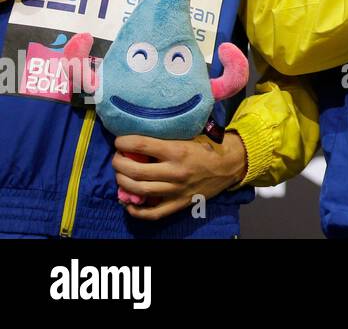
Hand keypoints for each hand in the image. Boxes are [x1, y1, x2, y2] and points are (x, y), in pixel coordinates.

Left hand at [111, 132, 247, 220]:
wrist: (230, 165)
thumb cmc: (208, 147)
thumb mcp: (190, 135)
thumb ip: (167, 138)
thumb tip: (141, 138)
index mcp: (178, 151)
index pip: (142, 145)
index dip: (124, 142)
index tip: (119, 141)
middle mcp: (175, 172)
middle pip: (135, 171)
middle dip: (119, 163)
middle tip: (117, 158)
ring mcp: (176, 190)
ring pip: (139, 191)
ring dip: (122, 183)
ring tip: (120, 175)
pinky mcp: (179, 204)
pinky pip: (152, 213)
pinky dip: (135, 210)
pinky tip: (128, 202)